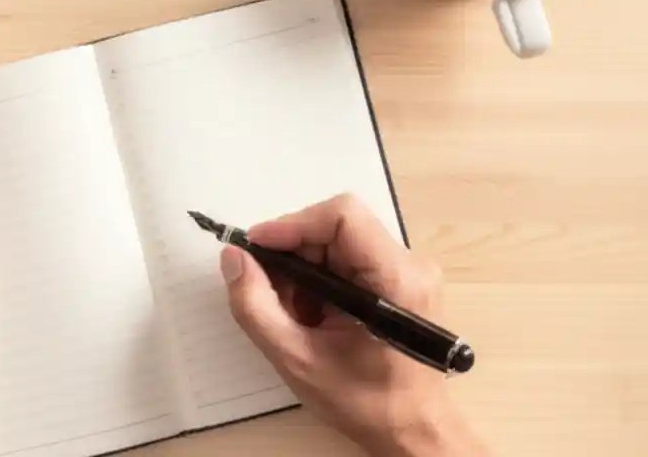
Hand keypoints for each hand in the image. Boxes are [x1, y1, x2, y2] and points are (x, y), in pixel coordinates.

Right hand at [221, 195, 486, 456]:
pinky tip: (312, 314)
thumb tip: (233, 257)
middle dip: (293, 253)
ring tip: (292, 312)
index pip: (342, 217)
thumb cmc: (364, 402)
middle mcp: (411, 264)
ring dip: (304, 269)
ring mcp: (409, 270)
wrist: (414, 430)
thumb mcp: (296, 359)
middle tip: (268, 291)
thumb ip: (256, 306)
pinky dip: (320, 279)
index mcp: (396, 280)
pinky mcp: (401, 279)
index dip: (292, 224)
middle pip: (337, 227)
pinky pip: (350, 257)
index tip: (255, 249)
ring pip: (339, 241)